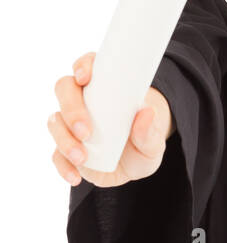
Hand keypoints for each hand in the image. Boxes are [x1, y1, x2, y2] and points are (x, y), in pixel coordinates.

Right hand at [50, 52, 172, 187]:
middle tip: (86, 130)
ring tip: (82, 156)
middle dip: (72, 109)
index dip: (84, 66)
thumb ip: (151, 131)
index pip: (89, 67)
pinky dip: (63, 165)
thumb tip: (146, 113)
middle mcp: (84, 101)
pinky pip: (56, 154)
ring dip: (64, 139)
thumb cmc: (146, 139)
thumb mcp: (155, 140)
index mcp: (106, 88)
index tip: (85, 77)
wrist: (139, 161)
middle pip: (64, 90)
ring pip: (55, 121)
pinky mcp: (67, 149)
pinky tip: (75, 176)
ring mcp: (71, 125)